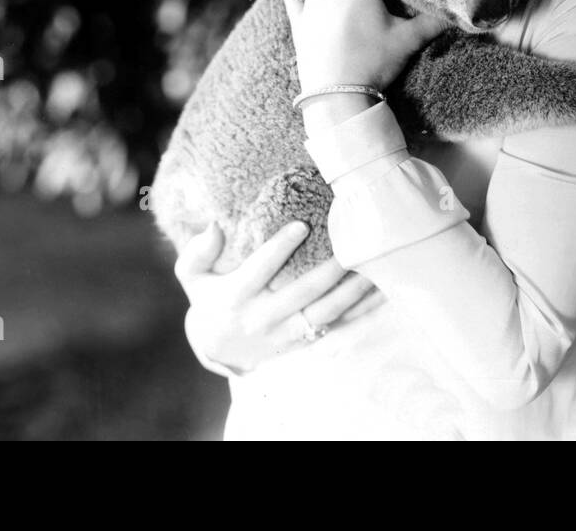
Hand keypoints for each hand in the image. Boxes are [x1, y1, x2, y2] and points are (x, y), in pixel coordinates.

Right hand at [174, 221, 384, 374]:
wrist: (218, 349)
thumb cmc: (209, 300)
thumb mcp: (192, 277)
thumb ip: (197, 252)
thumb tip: (214, 225)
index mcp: (235, 297)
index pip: (258, 270)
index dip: (279, 248)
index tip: (302, 224)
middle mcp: (262, 318)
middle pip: (302, 293)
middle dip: (331, 269)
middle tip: (353, 242)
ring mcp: (287, 333)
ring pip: (326, 312)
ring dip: (354, 290)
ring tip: (375, 265)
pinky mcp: (305, 340)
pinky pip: (339, 326)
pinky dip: (363, 311)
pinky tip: (384, 292)